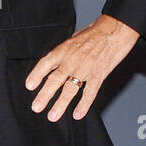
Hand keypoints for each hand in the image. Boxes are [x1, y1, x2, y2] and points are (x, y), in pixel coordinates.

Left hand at [25, 14, 139, 120]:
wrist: (116, 29)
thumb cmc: (96, 32)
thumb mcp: (74, 38)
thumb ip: (64, 52)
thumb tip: (55, 61)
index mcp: (64, 49)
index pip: (46, 63)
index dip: (37, 74)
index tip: (29, 86)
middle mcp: (72, 59)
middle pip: (55, 79)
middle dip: (45, 95)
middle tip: (36, 107)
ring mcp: (85, 68)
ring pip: (70, 89)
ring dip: (60, 104)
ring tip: (52, 116)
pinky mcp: (99, 74)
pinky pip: (90, 92)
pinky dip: (83, 104)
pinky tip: (78, 114)